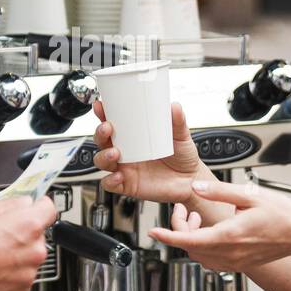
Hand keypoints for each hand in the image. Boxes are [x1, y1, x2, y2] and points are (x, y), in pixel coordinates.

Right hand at [0, 195, 57, 290]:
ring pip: (27, 260)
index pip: (48, 209)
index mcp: (28, 226)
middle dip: (21, 236)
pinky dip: (7, 277)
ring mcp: (28, 275)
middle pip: (37, 237)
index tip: (33, 209)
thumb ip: (10, 205)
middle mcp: (34, 251)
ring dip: (14, 258)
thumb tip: (22, 203)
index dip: (38, 207)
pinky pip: (18, 280)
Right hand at [91, 101, 207, 205]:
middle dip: (100, 133)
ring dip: (103, 156)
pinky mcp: (128, 185)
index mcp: (134, 137)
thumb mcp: (181, 135)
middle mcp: (126, 152)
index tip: (102, 106)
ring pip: (102, 161)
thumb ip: (177, 121)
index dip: (103, 114)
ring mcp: (125, 168)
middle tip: (108, 127)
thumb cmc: (182, 156)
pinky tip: (118, 176)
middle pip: (102, 141)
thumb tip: (174, 107)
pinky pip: (110, 184)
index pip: (113, 123)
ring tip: (114, 153)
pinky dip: (110, 180)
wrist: (191, 180)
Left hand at [150, 177, 290, 271]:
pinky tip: (211, 230)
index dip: (167, 236)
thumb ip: (219, 191)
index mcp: (229, 236)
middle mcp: (230, 254)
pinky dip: (204, 246)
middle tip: (183, 210)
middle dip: (180, 230)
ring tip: (197, 217)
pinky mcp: (241, 264)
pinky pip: (213, 260)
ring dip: (192, 239)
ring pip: (200, 256)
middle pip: (190, 249)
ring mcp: (235, 262)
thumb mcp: (249, 195)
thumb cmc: (283, 215)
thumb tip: (196, 187)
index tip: (153, 231)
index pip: (188, 240)